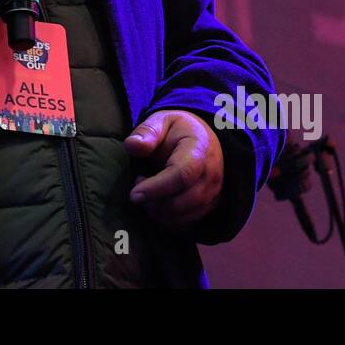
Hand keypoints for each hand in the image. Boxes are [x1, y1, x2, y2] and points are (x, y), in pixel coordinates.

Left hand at [123, 109, 223, 230]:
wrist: (203, 139)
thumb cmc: (178, 131)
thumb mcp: (162, 121)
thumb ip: (147, 132)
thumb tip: (131, 145)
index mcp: (199, 149)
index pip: (181, 175)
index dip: (156, 188)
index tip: (134, 194)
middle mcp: (211, 174)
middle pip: (183, 201)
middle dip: (153, 203)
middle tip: (137, 186)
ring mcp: (213, 193)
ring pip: (184, 216)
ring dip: (158, 212)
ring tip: (146, 192)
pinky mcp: (209, 207)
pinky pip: (186, 224)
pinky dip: (166, 220)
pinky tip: (156, 203)